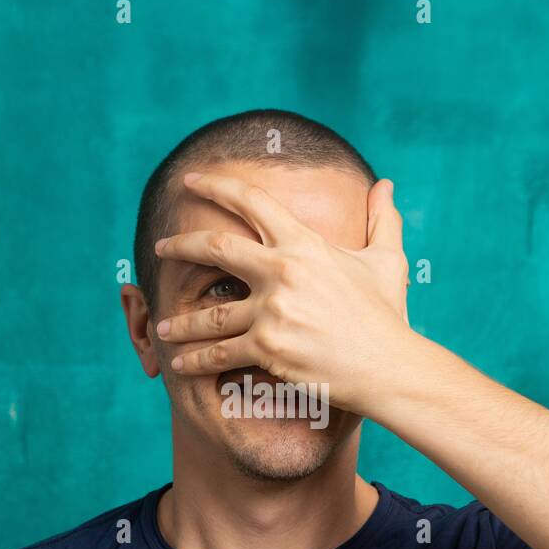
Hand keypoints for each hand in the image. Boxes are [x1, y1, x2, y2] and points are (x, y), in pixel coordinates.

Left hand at [153, 171, 415, 415]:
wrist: (389, 367)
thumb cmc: (387, 315)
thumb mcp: (387, 261)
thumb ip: (382, 220)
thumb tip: (385, 185)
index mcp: (304, 244)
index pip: (251, 202)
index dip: (216, 186)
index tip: (190, 180)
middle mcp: (282, 271)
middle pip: (214, 247)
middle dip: (180, 245)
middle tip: (160, 247)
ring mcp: (272, 311)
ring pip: (209, 314)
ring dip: (180, 322)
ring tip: (163, 326)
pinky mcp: (267, 348)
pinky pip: (219, 353)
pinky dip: (195, 360)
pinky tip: (180, 363)